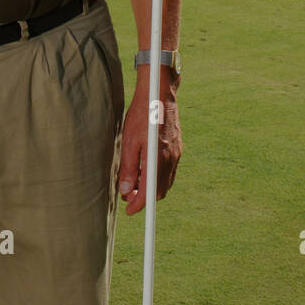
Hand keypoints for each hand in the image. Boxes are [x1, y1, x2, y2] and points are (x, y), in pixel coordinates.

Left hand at [118, 76, 181, 214]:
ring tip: (134, 183)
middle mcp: (170, 160)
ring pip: (165, 183)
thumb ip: (128, 168)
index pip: (148, 193)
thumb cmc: (141, 115)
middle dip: (143, 197)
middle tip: (127, 194)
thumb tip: (126, 191)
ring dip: (151, 188)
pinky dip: (158, 177)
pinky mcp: (178, 149)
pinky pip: (170, 172)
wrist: (159, 94)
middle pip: (159, 191)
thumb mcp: (129, 141)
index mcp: (157, 159)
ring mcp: (177, 155)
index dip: (138, 205)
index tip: (128, 210)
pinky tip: (147, 171)